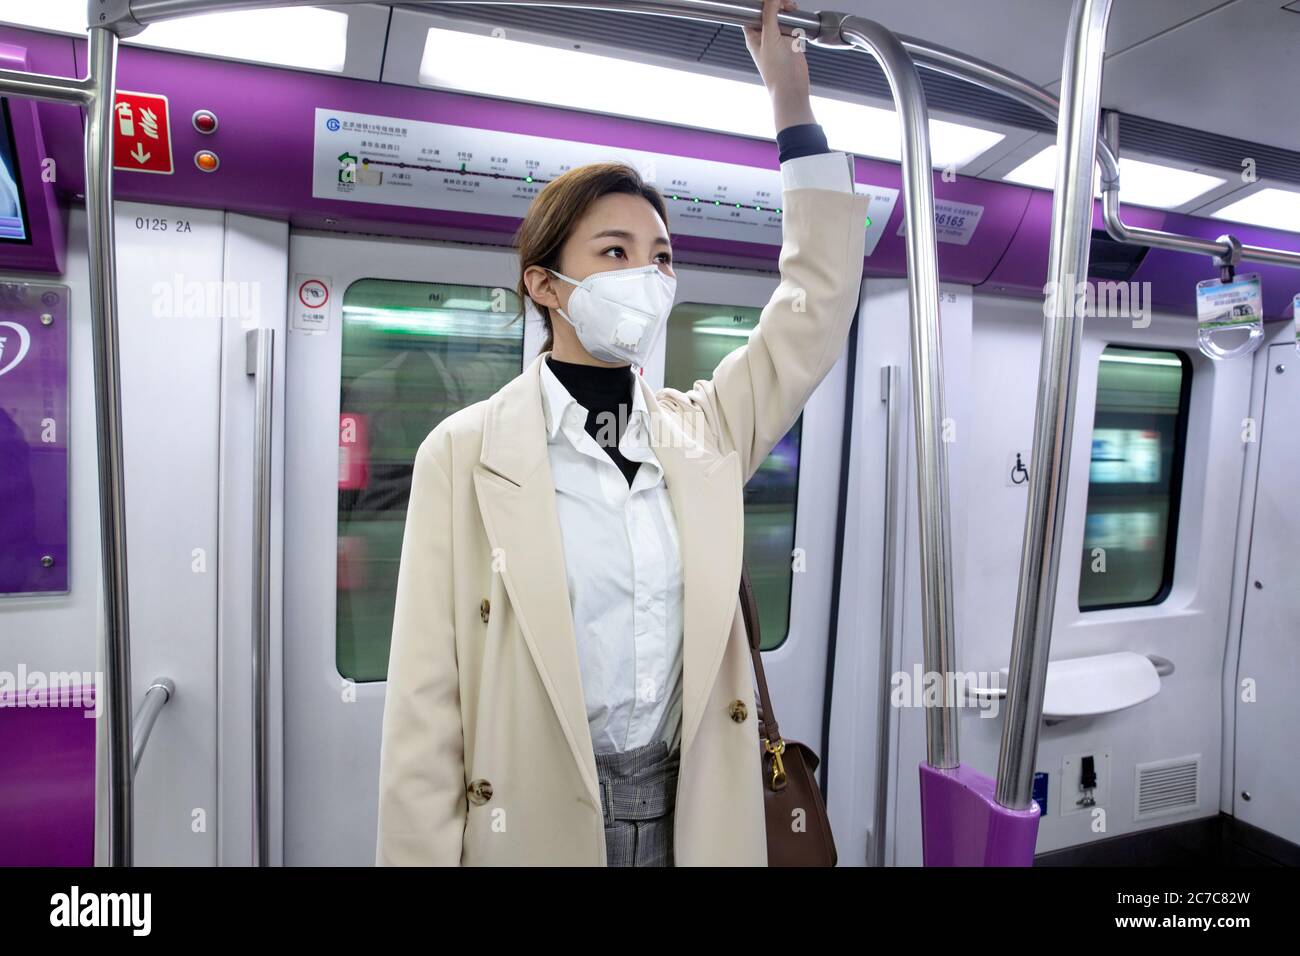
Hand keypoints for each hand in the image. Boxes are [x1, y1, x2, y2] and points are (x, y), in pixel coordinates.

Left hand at [743, 0, 814, 130]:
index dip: (760, 4)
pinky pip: (793, 25)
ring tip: (792, 11)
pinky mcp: (791, 41)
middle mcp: (765, 36)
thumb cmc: (775, 71)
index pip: (752, 12)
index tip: (770, 1)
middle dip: (778, 5)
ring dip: (788, 12)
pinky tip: (797, 25)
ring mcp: (778, 38)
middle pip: (769, 11)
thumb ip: (770, 15)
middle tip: (785, 4)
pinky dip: (796, 22)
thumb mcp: (770, 37)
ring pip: (782, 16)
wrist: (792, 86)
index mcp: (753, 35)